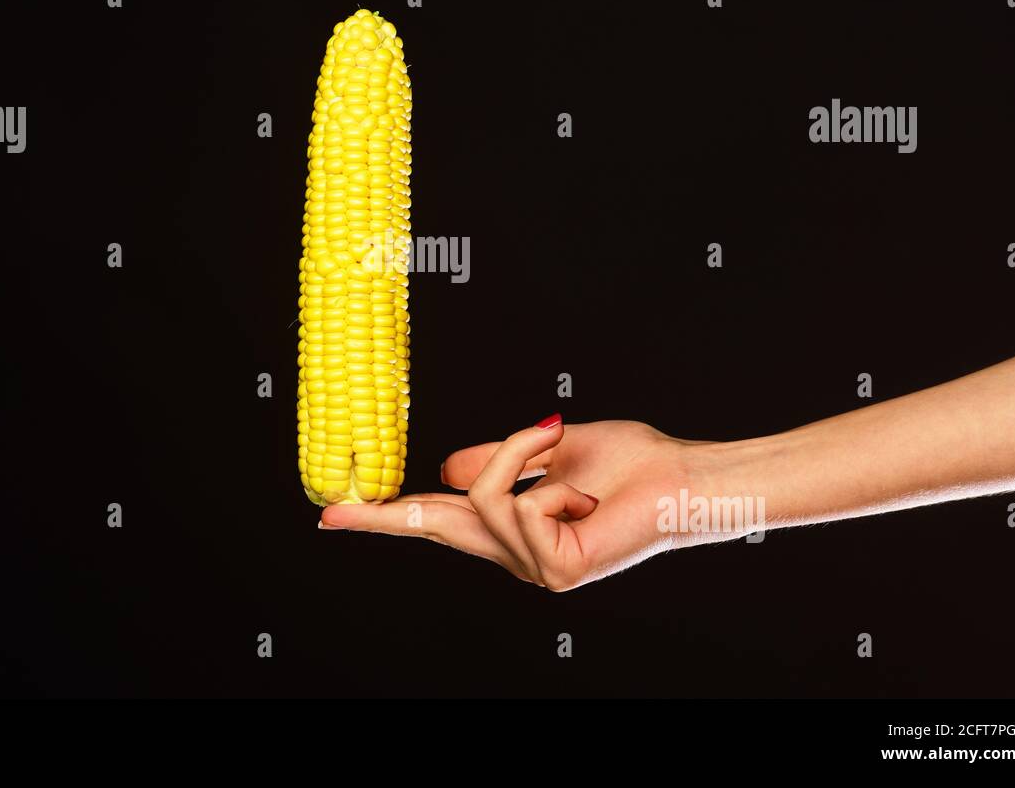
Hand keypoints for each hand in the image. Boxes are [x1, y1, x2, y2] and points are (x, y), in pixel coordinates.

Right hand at [319, 415, 707, 590]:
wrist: (687, 479)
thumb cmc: (634, 462)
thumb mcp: (552, 449)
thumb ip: (500, 458)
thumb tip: (445, 468)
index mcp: (515, 528)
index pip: (442, 519)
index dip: (389, 514)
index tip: (337, 512)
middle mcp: (519, 556)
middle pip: (435, 527)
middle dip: (381, 517)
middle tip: (327, 514)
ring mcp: (535, 569)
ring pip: (482, 496)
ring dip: (517, 452)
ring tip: (557, 441)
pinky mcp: (556, 573)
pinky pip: (519, 506)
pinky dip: (551, 477)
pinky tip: (587, 491)